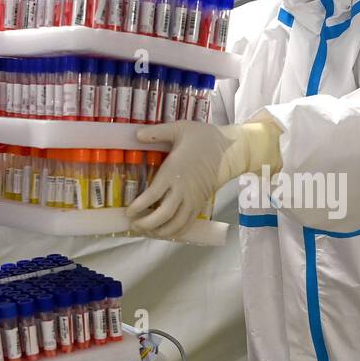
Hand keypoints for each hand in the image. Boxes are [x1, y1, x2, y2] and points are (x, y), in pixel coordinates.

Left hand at [127, 120, 282, 238]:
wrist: (230, 149)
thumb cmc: (204, 137)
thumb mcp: (180, 128)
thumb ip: (157, 132)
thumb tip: (136, 134)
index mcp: (173, 171)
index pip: (152, 195)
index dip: (138, 207)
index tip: (128, 211)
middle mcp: (182, 189)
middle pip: (163, 215)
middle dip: (146, 224)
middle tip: (133, 225)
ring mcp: (193, 199)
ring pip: (176, 224)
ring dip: (159, 231)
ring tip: (146, 231)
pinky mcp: (200, 204)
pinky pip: (187, 223)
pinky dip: (175, 232)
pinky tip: (165, 232)